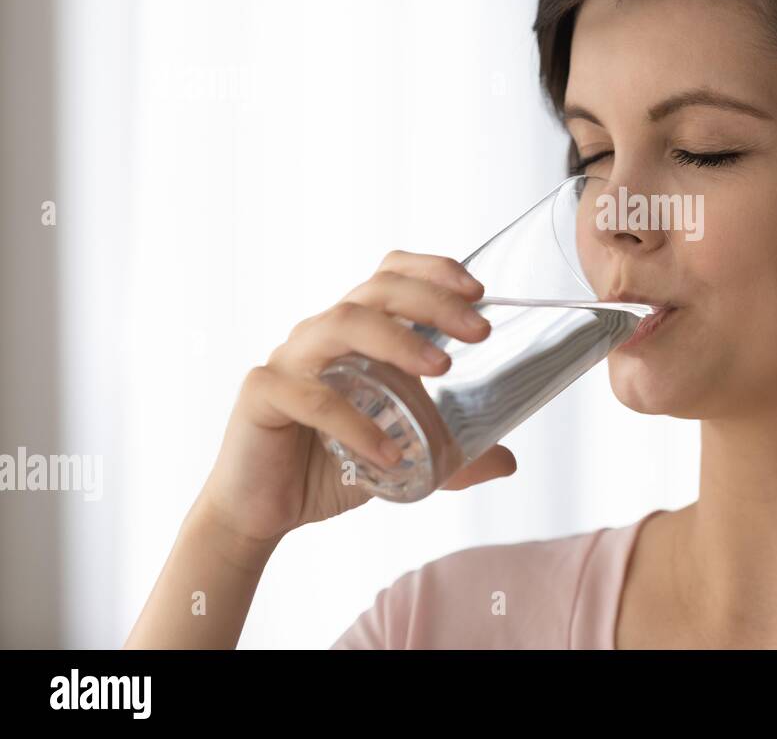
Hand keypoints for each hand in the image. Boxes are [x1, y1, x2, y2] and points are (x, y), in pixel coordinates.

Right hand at [195, 250, 516, 544]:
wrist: (264, 512)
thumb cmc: (329, 466)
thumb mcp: (405, 459)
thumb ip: (452, 458)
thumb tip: (508, 462)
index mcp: (355, 333)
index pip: (391, 275)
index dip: (433, 270)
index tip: (479, 291)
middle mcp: (321, 334)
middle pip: (375, 291)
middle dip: (432, 302)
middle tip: (478, 331)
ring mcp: (288, 359)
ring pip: (341, 323)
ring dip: (396, 341)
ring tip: (439, 371)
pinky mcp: (262, 395)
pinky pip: (312, 398)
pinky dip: (355, 424)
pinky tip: (389, 455)